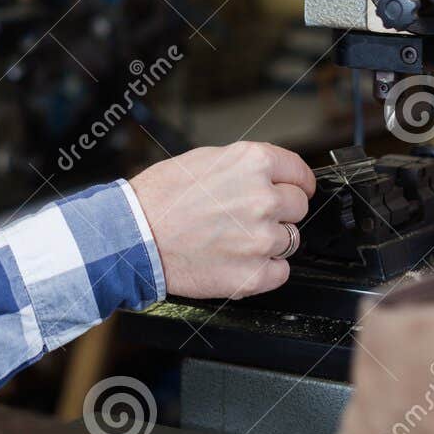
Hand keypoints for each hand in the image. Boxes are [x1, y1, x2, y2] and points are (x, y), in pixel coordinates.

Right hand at [130, 141, 314, 299]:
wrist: (134, 234)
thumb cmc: (159, 197)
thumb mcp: (205, 159)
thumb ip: (245, 167)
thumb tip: (270, 176)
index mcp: (253, 163)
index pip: (300, 173)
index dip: (295, 183)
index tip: (294, 190)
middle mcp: (263, 198)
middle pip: (298, 207)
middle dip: (279, 212)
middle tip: (248, 217)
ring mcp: (260, 238)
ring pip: (290, 241)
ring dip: (269, 241)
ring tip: (235, 239)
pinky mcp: (253, 274)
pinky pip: (280, 272)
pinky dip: (264, 270)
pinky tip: (237, 260)